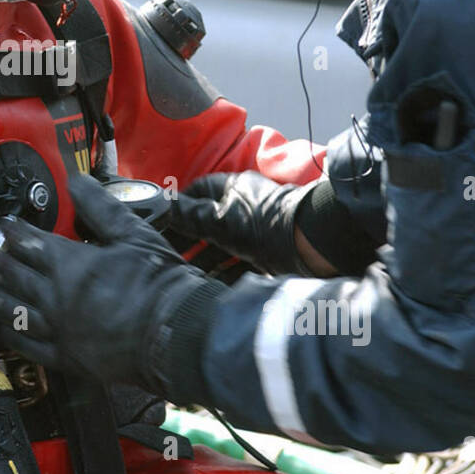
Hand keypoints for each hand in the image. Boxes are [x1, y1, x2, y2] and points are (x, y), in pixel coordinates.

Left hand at [0, 174, 213, 392]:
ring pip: (14, 311)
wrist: (176, 333)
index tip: (3, 227)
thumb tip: (77, 181)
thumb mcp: (131, 234)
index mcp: (69, 264)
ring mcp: (58, 330)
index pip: (29, 242)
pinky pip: (29, 347)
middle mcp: (55, 297)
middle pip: (14, 275)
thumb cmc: (159, 282)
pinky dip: (11, 336)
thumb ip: (99, 207)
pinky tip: (5, 330)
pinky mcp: (67, 358)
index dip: (12, 232)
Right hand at [169, 171, 320, 276]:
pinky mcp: (269, 250)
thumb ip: (190, 215)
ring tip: (188, 276)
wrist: (312, 243)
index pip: (197, 192)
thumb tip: (164, 205)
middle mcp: (244, 205)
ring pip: (223, 244)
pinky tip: (215, 285)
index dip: (179, 209)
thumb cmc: (263, 224)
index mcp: (231, 189)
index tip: (163, 226)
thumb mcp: (219, 220)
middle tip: (170, 257)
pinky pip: (241, 260)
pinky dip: (226, 271)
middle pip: (208, 222)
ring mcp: (257, 228)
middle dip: (190, 240)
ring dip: (206, 259)